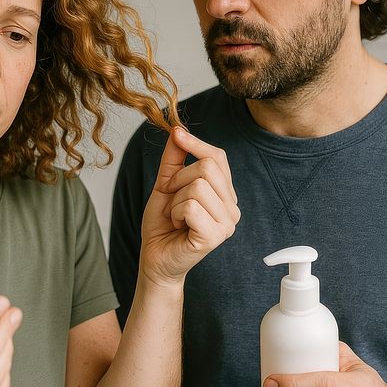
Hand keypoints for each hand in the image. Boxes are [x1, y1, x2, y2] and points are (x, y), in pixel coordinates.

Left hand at [139, 126, 240, 287]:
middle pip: (207, 167)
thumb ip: (174, 158)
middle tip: (172, 201)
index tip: (176, 134)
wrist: (155, 257)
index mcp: (225, 194)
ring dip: (175, 201)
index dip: (195, 143)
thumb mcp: (166, 184)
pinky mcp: (215, 236)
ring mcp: (227, 223)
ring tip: (176, 217)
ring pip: (198, 186)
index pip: (218, 157)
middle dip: (178, 180)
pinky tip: (179, 226)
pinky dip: (176, 213)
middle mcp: (232, 208)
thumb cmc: (163, 224)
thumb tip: (178, 130)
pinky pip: (191, 206)